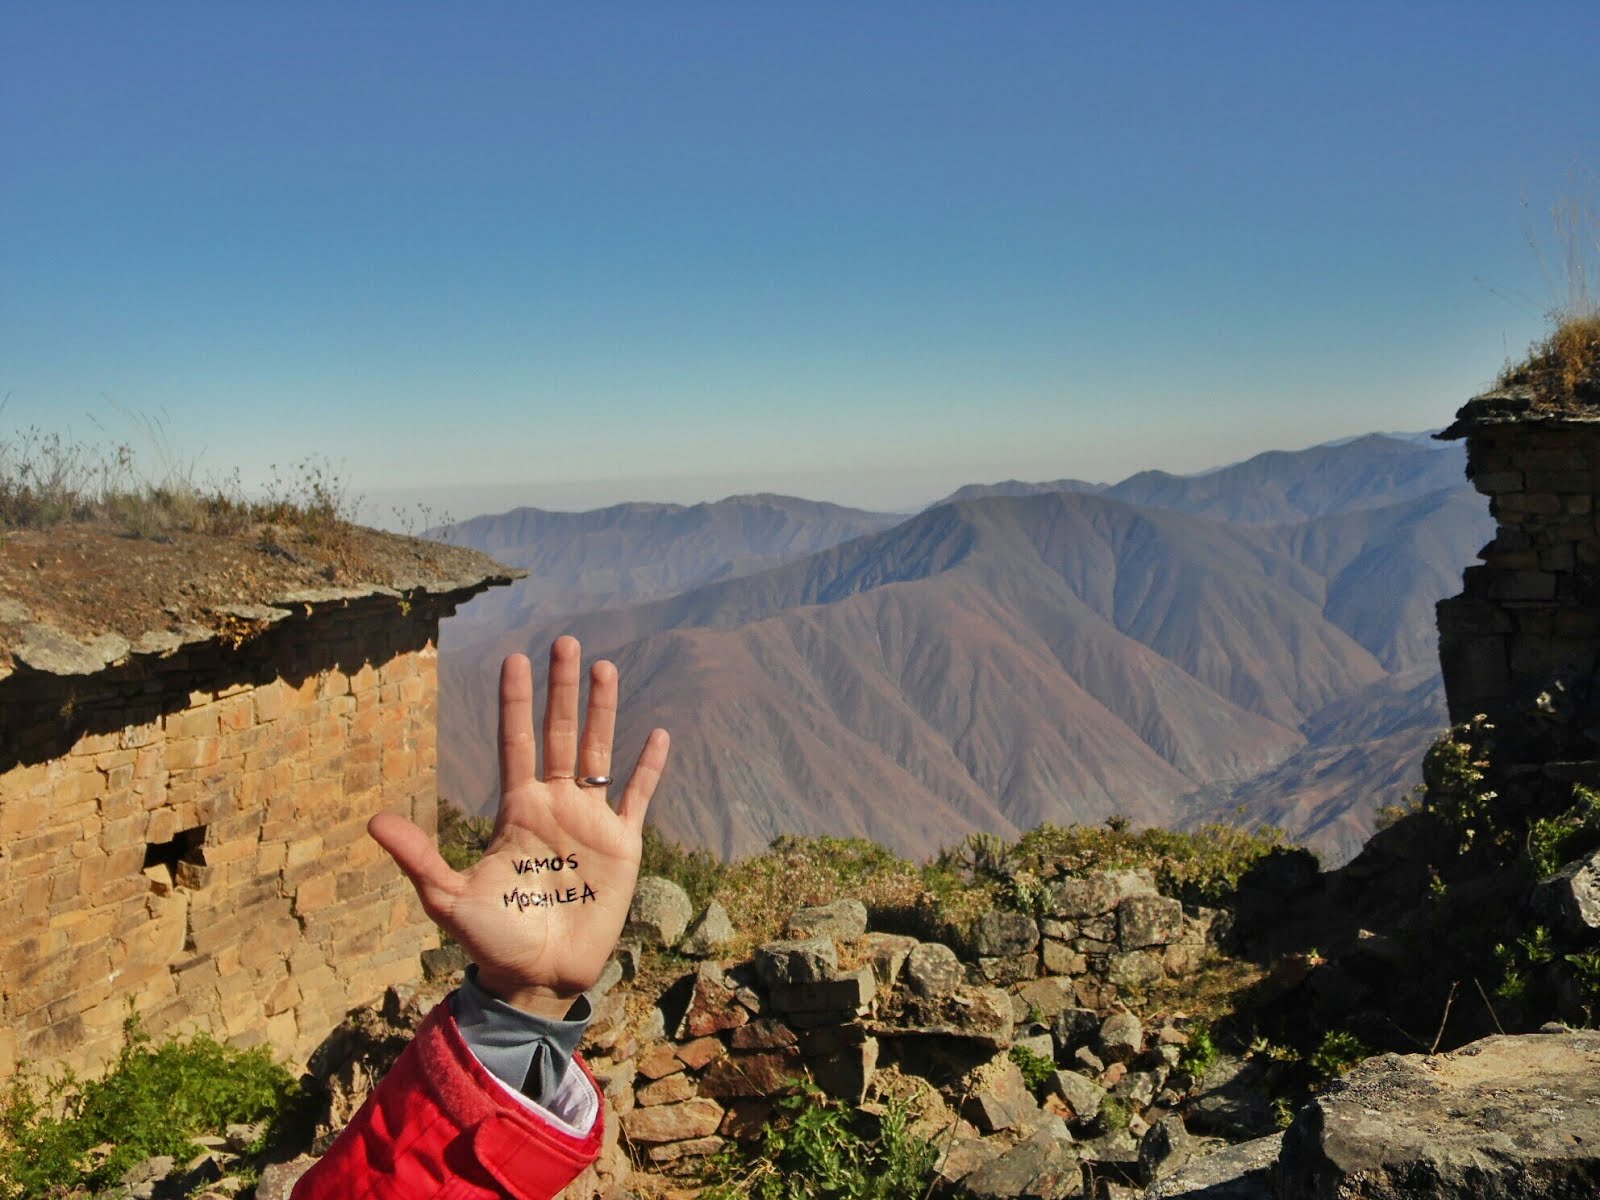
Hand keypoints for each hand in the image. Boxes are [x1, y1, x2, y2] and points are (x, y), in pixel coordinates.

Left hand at [369, 636, 669, 1018]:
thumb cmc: (491, 940)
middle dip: (562, 690)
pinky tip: (656, 733)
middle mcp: (555, 805)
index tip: (515, 659)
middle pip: (562, 734)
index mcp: (517, 810)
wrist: (539, 977)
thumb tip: (374, 820)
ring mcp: (591, 821)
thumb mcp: (448, 898)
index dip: (516, 702)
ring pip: (600, 753)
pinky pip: (637, 796)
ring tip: (604, 668)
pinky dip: (648, 767)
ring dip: (604, 712)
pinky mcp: (622, 844)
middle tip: (564, 642)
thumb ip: (419, 857)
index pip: (516, 743)